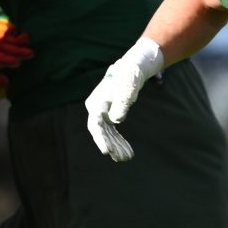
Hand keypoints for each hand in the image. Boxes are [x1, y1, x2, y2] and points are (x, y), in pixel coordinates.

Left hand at [0, 24, 31, 95]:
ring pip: (8, 41)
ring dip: (19, 43)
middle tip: (30, 54)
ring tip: (30, 47)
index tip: (17, 63)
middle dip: (18, 51)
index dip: (7, 60)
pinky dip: (16, 37)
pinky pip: (7, 36)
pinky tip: (25, 38)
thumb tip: (6, 82)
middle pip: (6, 48)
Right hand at [84, 38, 165, 160]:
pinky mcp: (109, 114)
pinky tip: (127, 151)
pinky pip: (113, 131)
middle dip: (112, 146)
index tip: (107, 152)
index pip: (96, 125)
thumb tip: (116, 121)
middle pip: (102, 132)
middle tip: (122, 158)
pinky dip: (120, 140)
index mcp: (96, 103)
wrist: (131, 69)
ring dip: (117, 145)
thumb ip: (121, 104)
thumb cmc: (129, 77)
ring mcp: (102, 112)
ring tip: (127, 157)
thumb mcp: (127, 89)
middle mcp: (96, 109)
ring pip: (108, 133)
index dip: (101, 139)